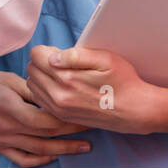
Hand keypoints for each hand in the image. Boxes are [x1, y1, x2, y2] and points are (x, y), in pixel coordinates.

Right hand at [0, 69, 89, 167]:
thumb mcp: (9, 79)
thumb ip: (33, 90)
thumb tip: (57, 97)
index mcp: (8, 106)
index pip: (45, 118)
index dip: (68, 118)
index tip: (84, 113)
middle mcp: (5, 126)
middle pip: (46, 134)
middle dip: (72, 132)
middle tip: (92, 128)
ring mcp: (2, 139)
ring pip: (39, 149)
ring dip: (64, 149)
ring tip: (83, 146)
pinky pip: (23, 159)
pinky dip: (40, 160)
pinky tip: (54, 154)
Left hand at [26, 45, 161, 134]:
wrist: (136, 111)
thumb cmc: (123, 81)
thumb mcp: (105, 59)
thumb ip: (75, 55)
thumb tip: (52, 56)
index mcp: (66, 79)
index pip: (35, 55)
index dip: (47, 50)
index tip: (60, 53)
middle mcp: (58, 96)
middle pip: (31, 69)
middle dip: (43, 62)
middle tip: (62, 64)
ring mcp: (59, 109)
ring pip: (32, 84)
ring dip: (42, 76)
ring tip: (62, 75)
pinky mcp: (61, 117)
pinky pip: (39, 98)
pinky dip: (44, 90)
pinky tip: (61, 87)